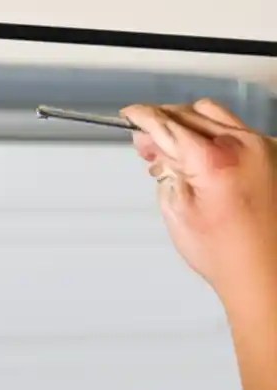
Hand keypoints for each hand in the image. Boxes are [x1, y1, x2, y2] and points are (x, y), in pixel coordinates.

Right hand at [122, 99, 276, 303]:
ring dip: (186, 126)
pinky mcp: (273, 156)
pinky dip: (210, 136)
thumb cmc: (228, 254)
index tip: (128, 116)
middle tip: (145, 146)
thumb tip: (155, 145)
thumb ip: (164, 167)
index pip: (167, 124)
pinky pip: (235, 130)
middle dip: (162, 124)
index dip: (141, 117)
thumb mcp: (177, 208)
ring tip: (173, 154)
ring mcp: (265, 149)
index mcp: (216, 159)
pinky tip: (199, 159)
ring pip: (213, 116)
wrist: (266, 276)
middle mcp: (246, 146)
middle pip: (190, 114)